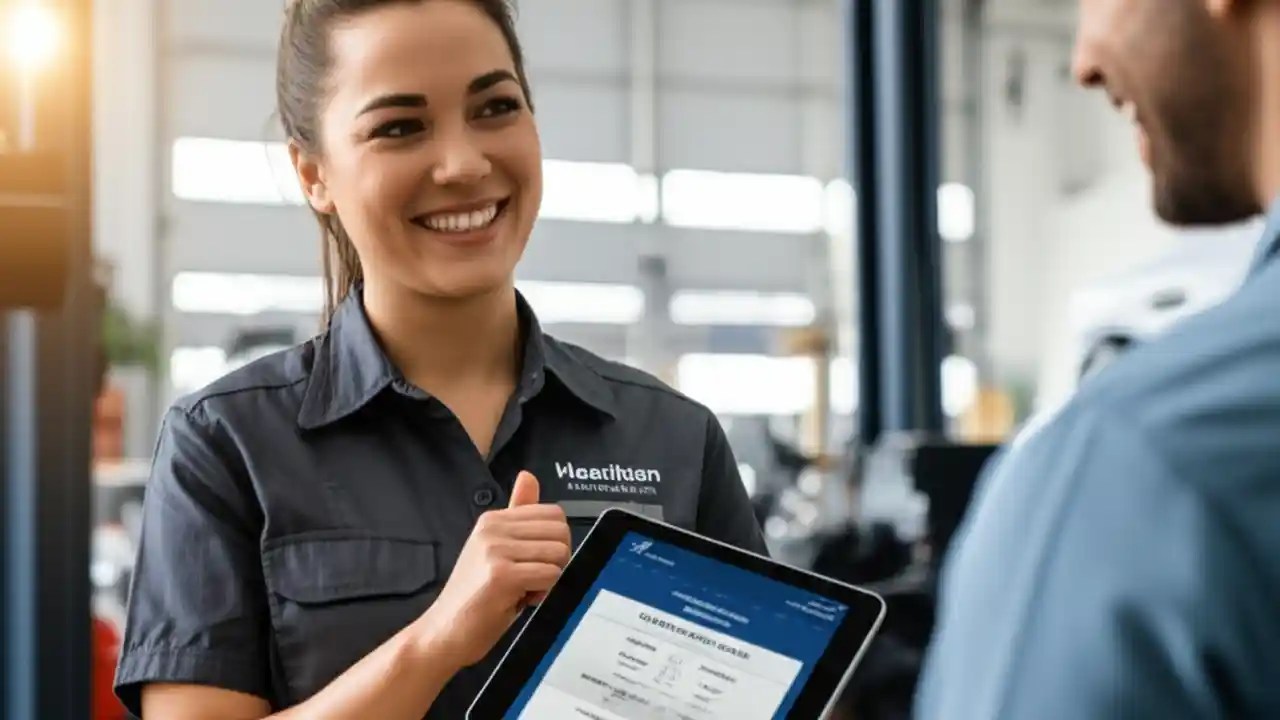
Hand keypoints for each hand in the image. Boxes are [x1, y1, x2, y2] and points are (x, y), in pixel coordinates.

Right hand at [416, 471, 570, 668]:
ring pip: (559, 553)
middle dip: (557, 560)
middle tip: (531, 580)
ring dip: (550, 579)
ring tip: (522, 590)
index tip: (532, 564)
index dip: (553, 544)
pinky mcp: (501, 574)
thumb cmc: (474, 598)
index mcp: (493, 519)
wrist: (443, 633)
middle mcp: (493, 528)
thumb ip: (517, 515)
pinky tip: (520, 600)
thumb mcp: (497, 550)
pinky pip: (550, 575)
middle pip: (561, 532)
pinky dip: (544, 592)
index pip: (553, 514)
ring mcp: (496, 549)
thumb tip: (528, 476)